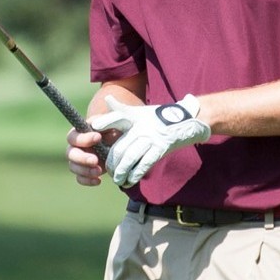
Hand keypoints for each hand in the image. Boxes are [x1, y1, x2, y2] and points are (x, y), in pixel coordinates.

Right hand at [67, 126, 109, 186]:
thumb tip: (96, 127)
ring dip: (85, 171)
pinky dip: (88, 181)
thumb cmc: (114, 129)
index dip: (83, 139)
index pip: (73, 137)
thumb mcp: (112, 123)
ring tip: (99, 171)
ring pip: (73, 167)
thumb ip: (104, 122)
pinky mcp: (85, 172)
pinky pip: (80, 179)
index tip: (98, 137)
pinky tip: (98, 180)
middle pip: (70, 154)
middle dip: (82, 158)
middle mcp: (76, 147)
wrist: (120, 142)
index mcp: (79, 134)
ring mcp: (79, 161)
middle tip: (95, 160)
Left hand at [89, 94, 210, 187]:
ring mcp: (151, 138)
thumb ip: (121, 109)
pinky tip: (129, 181)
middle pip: (121, 147)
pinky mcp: (160, 149)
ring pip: (130, 158)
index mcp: (135, 116)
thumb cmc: (157, 118)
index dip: (106, 121)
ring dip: (121, 172)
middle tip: (109, 171)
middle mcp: (141, 127)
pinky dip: (135, 174)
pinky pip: (144, 164)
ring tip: (117, 179)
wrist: (185, 122)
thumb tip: (107, 98)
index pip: (118, 117)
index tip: (94, 128)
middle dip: (112, 162)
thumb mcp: (139, 111)